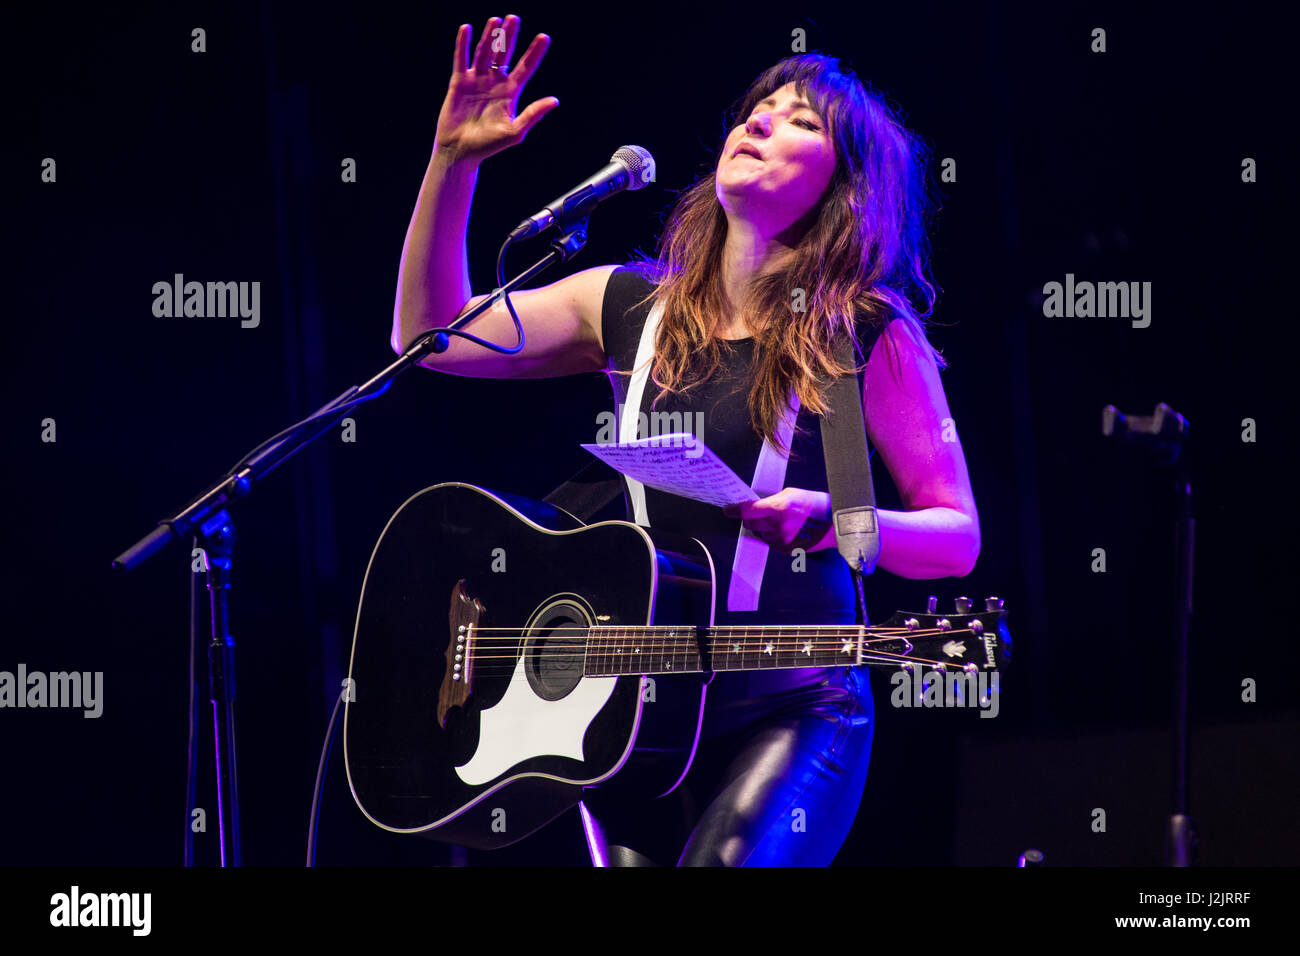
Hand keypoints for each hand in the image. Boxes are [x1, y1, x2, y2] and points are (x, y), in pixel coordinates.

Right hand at [434, 15, 558, 163]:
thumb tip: (554, 100)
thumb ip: (533, 114)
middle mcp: (494, 83)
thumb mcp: (515, 131)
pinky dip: (463, 44)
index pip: (526, 68)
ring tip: (496, 20)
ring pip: (484, 53)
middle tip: (514, 18)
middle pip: (504, 54)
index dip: (535, 52)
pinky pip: (461, 59)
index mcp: (510, 93)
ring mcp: (476, 80)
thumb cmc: (488, 146)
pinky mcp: (459, 82)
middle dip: (509, 36)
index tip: (544, 37)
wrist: (460, 152)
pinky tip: (467, 28)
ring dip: (489, 36)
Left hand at [722, 488, 831, 553]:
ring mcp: (782, 540)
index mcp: (779, 508)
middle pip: (750, 524)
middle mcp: (779, 526)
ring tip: (780, 521)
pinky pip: (771, 543)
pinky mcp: (786, 550)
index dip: (735, 510)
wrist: (835, 523)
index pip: (748, 511)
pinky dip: (773, 536)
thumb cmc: (816, 505)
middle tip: (758, 513)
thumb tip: (756, 506)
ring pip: (760, 534)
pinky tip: (787, 529)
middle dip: (750, 518)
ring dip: (764, 528)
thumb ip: (771, 501)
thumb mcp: (791, 494)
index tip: (728, 509)